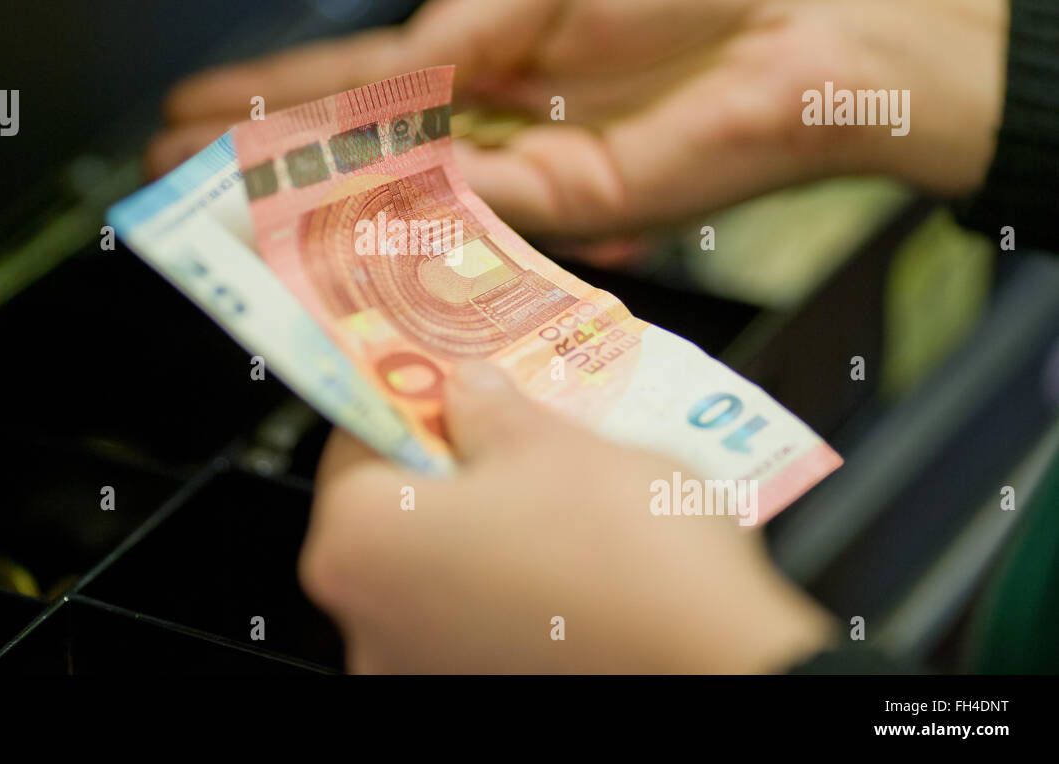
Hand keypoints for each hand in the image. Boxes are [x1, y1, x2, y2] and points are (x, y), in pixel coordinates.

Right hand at [152, 0, 1007, 236]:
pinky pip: (468, 211)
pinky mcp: (570, 211)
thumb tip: (397, 75)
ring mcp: (523, 175)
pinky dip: (401, 210)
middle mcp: (491, 124)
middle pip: (356, 146)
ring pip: (395, 190)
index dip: (273, 93)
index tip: (196, 103)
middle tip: (174, 166)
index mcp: (485, 56)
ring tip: (222, 197)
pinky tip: (327, 210)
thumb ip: (470, 25)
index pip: (356, 83)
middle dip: (262, 153)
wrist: (809, 38)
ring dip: (308, 196)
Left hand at [298, 361, 835, 672]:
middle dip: (449, 463)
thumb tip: (467, 390)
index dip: (408, 396)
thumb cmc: (627, 559)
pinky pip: (469, 618)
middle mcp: (367, 621)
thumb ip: (489, 409)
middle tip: (506, 427)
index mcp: (360, 542)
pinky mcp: (472, 695)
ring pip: (434, 568)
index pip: (355, 440)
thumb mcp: (554, 445)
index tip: (443, 378)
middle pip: (393, 510)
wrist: (718, 667)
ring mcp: (415, 670)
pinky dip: (502, 586)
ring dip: (478, 526)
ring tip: (547, 493)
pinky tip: (562, 558)